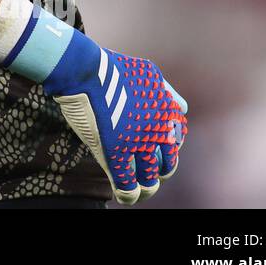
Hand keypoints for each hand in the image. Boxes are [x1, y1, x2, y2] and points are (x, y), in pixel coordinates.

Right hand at [42, 31, 188, 204]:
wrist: (84, 69)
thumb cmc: (110, 67)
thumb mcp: (148, 73)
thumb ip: (167, 92)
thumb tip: (182, 109)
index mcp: (167, 113)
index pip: (177, 142)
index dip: (167, 151)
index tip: (157, 153)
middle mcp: (157, 130)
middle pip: (167, 164)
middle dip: (159, 171)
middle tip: (148, 172)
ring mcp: (136, 143)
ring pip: (149, 179)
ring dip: (146, 189)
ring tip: (139, 191)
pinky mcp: (115, 152)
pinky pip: (127, 183)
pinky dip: (128, 194)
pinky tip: (124, 197)